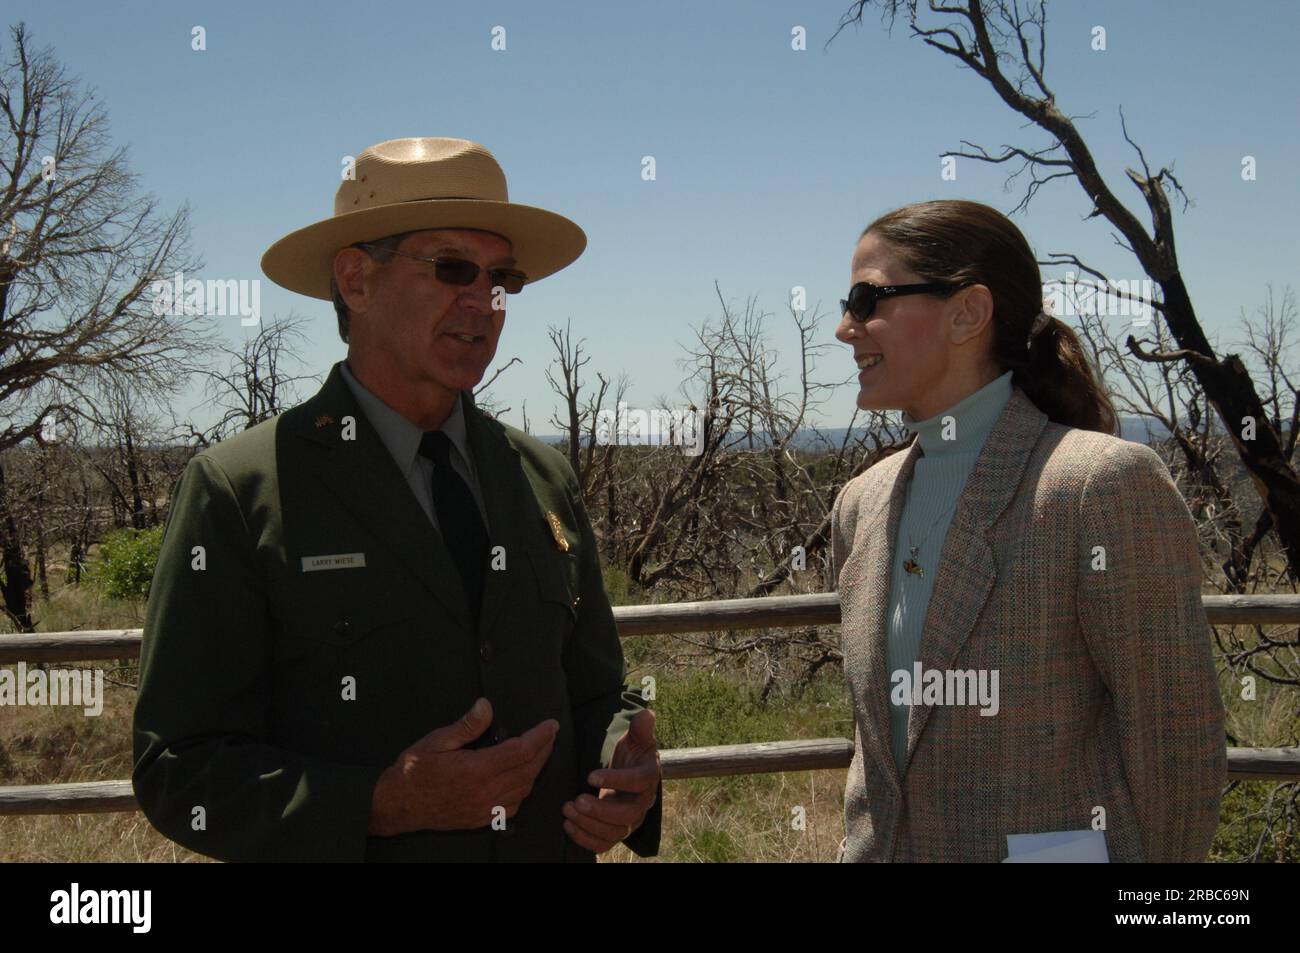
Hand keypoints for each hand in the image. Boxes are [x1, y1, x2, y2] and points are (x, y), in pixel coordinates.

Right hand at [369, 698, 557, 835]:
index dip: (540, 736)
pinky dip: (524, 790)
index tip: (551, 725)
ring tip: (541, 751)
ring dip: (537, 769)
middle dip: (544, 750)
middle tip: (551, 734)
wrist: (397, 805)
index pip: (521, 751)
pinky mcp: (482, 819)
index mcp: (476, 770)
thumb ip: (466, 725)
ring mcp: (485, 809)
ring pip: (524, 789)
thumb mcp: (437, 740)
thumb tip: (486, 705)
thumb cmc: (413, 771)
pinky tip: (523, 778)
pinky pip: (513, 806)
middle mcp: (485, 792)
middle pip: (529, 770)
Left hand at [562, 708, 659, 853]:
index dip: (616, 781)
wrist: (630, 774)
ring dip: (589, 824)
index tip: (590, 776)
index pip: (637, 783)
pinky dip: (586, 839)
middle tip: (576, 800)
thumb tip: (647, 714)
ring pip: (614, 832)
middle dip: (600, 810)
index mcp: (649, 778)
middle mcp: (642, 803)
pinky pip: (604, 844)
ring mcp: (630, 821)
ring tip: (567, 809)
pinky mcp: (616, 831)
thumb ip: (641, 728)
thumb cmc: (632, 754)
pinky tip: (568, 825)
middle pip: (626, 815)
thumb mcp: (637, 738)